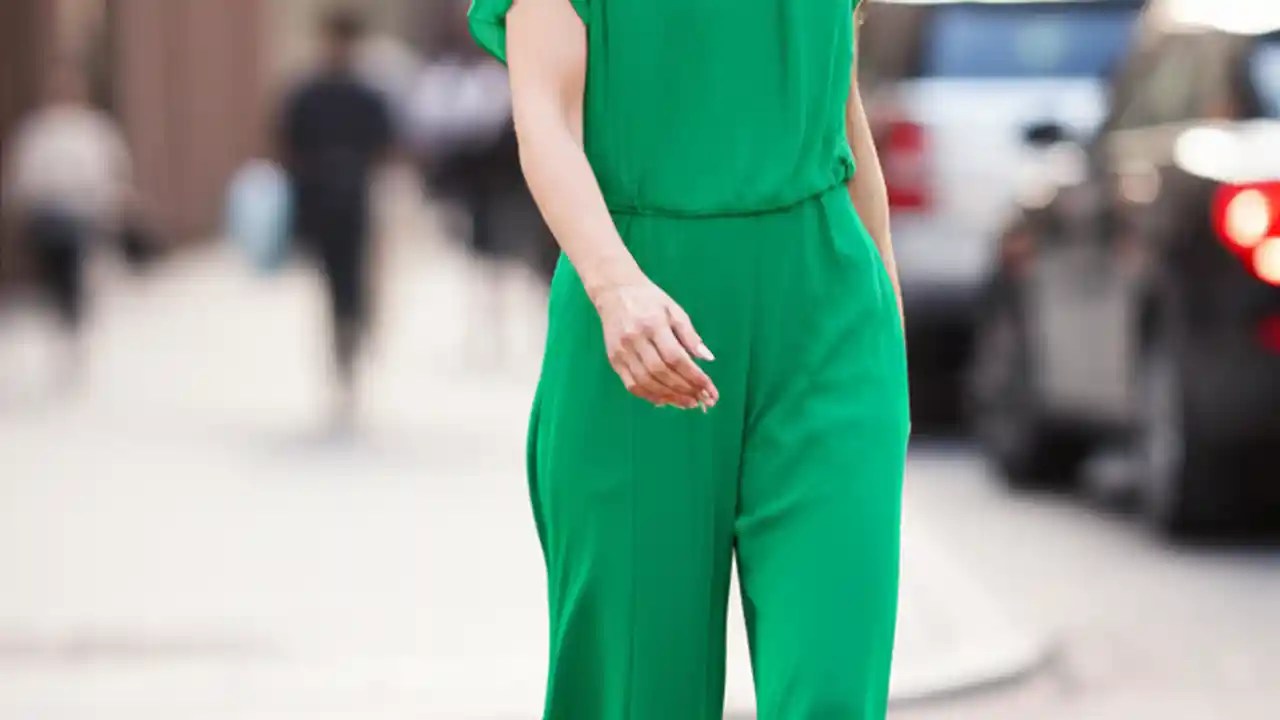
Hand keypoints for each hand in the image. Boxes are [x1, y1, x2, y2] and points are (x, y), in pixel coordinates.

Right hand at [592, 278, 719, 409]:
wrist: (615, 292)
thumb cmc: (649, 300)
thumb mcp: (674, 310)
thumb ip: (690, 336)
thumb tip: (708, 359)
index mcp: (653, 324)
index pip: (676, 357)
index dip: (694, 376)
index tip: (709, 389)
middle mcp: (635, 339)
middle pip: (661, 372)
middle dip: (684, 390)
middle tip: (701, 400)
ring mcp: (622, 351)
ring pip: (646, 382)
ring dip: (669, 397)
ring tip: (687, 403)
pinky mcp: (613, 360)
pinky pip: (631, 385)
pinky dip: (650, 396)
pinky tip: (665, 400)